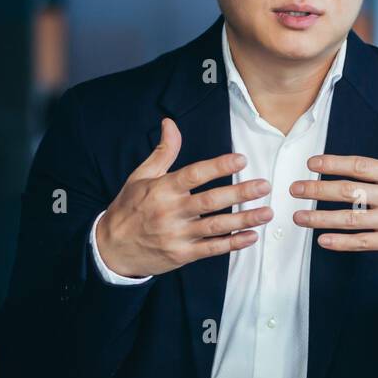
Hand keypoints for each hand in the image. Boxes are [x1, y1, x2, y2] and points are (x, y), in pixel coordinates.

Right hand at [95, 117, 272, 276]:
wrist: (111, 249)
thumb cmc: (129, 209)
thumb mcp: (141, 177)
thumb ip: (163, 151)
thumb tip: (170, 123)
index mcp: (162, 189)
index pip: (194, 174)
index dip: (218, 166)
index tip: (241, 160)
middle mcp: (170, 211)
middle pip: (210, 201)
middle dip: (240, 193)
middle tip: (264, 186)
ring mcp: (177, 235)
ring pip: (216, 226)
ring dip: (244, 219)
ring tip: (267, 212)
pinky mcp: (182, 254)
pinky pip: (212, 248)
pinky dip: (233, 243)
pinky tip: (251, 235)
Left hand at [290, 112, 377, 260]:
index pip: (359, 166)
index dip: (333, 163)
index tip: (312, 163)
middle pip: (347, 191)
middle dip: (316, 190)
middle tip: (294, 189)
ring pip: (349, 218)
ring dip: (320, 218)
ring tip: (299, 217)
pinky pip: (362, 243)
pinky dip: (341, 243)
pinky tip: (323, 241)